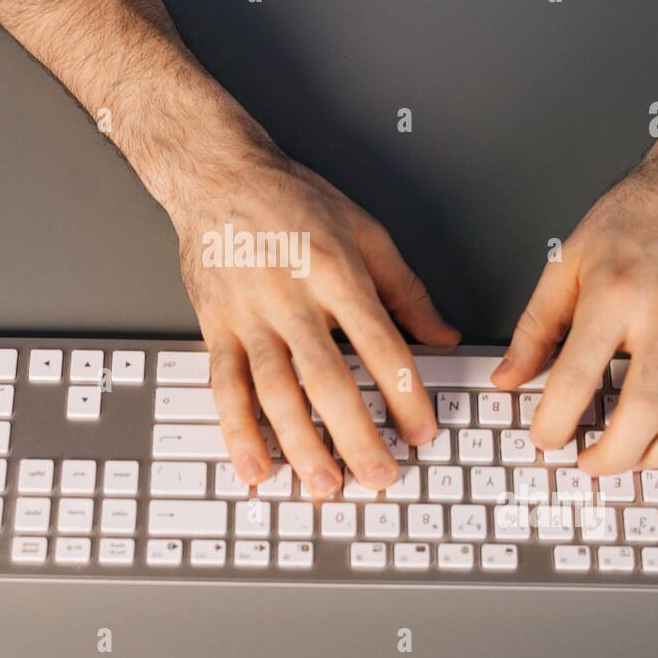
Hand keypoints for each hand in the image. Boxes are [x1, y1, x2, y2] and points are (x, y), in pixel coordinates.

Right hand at [170, 140, 459, 495]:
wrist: (218, 174)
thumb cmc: (292, 198)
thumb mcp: (364, 230)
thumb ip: (405, 289)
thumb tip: (443, 335)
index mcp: (336, 272)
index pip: (379, 345)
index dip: (403, 394)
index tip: (421, 431)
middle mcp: (292, 298)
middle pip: (327, 379)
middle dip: (356, 435)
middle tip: (379, 477)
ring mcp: (249, 316)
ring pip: (275, 391)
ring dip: (299, 444)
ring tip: (324, 484)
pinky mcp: (215, 327)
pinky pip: (224, 387)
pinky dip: (237, 431)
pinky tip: (255, 465)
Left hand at [492, 1, 657, 474]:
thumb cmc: (634, 218)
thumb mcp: (566, 262)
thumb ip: (535, 327)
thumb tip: (507, 378)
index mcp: (611, 295)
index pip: (577, 377)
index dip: (555, 421)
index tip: (544, 440)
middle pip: (643, 409)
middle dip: (612, 454)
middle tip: (588, 465)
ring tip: (631, 462)